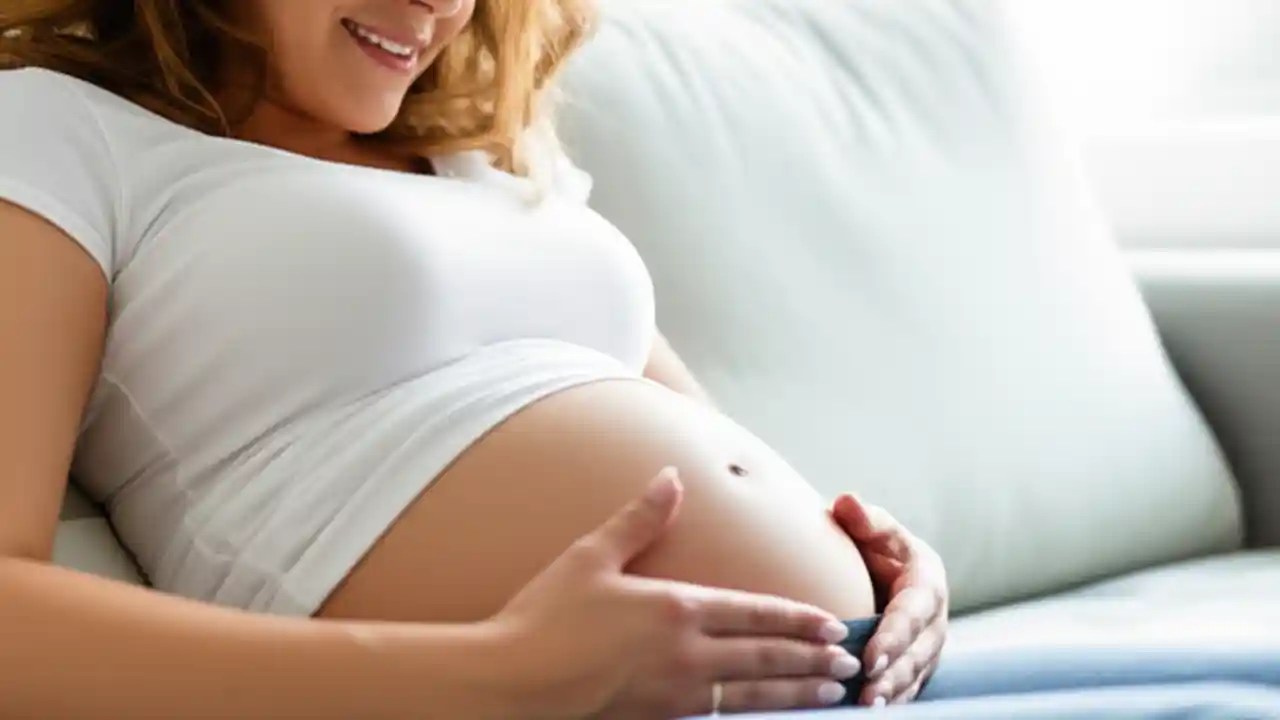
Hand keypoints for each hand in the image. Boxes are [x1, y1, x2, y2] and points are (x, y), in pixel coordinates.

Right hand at [494, 468, 862, 718]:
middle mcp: (686, 654)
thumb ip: (639, 518)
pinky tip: (768, 714)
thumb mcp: (592, 556)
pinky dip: (755, 714)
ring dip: (797, 693)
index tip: (834, 625)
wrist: (512, 683)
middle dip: (813, 660)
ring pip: (753, 693)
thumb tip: (672, 475)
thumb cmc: (546, 617)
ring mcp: (676, 693)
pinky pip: (722, 716)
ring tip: (830, 693)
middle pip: (766, 657)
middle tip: (851, 664)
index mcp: (676, 608)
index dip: (799, 620)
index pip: (756, 612)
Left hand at [831, 494, 948, 705]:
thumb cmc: (875, 544)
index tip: (869, 658)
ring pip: (914, 676)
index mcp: (926, 582)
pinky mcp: (917, 666)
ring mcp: (928, 646)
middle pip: (917, 653)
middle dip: (894, 676)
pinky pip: (907, 688)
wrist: (881, 568)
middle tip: (868, 696)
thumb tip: (847, 502)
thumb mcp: (874, 530)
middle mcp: (934, 618)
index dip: (893, 637)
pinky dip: (892, 701)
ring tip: (867, 710)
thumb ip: (864, 520)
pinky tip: (866, 714)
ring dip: (893, 695)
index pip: (911, 613)